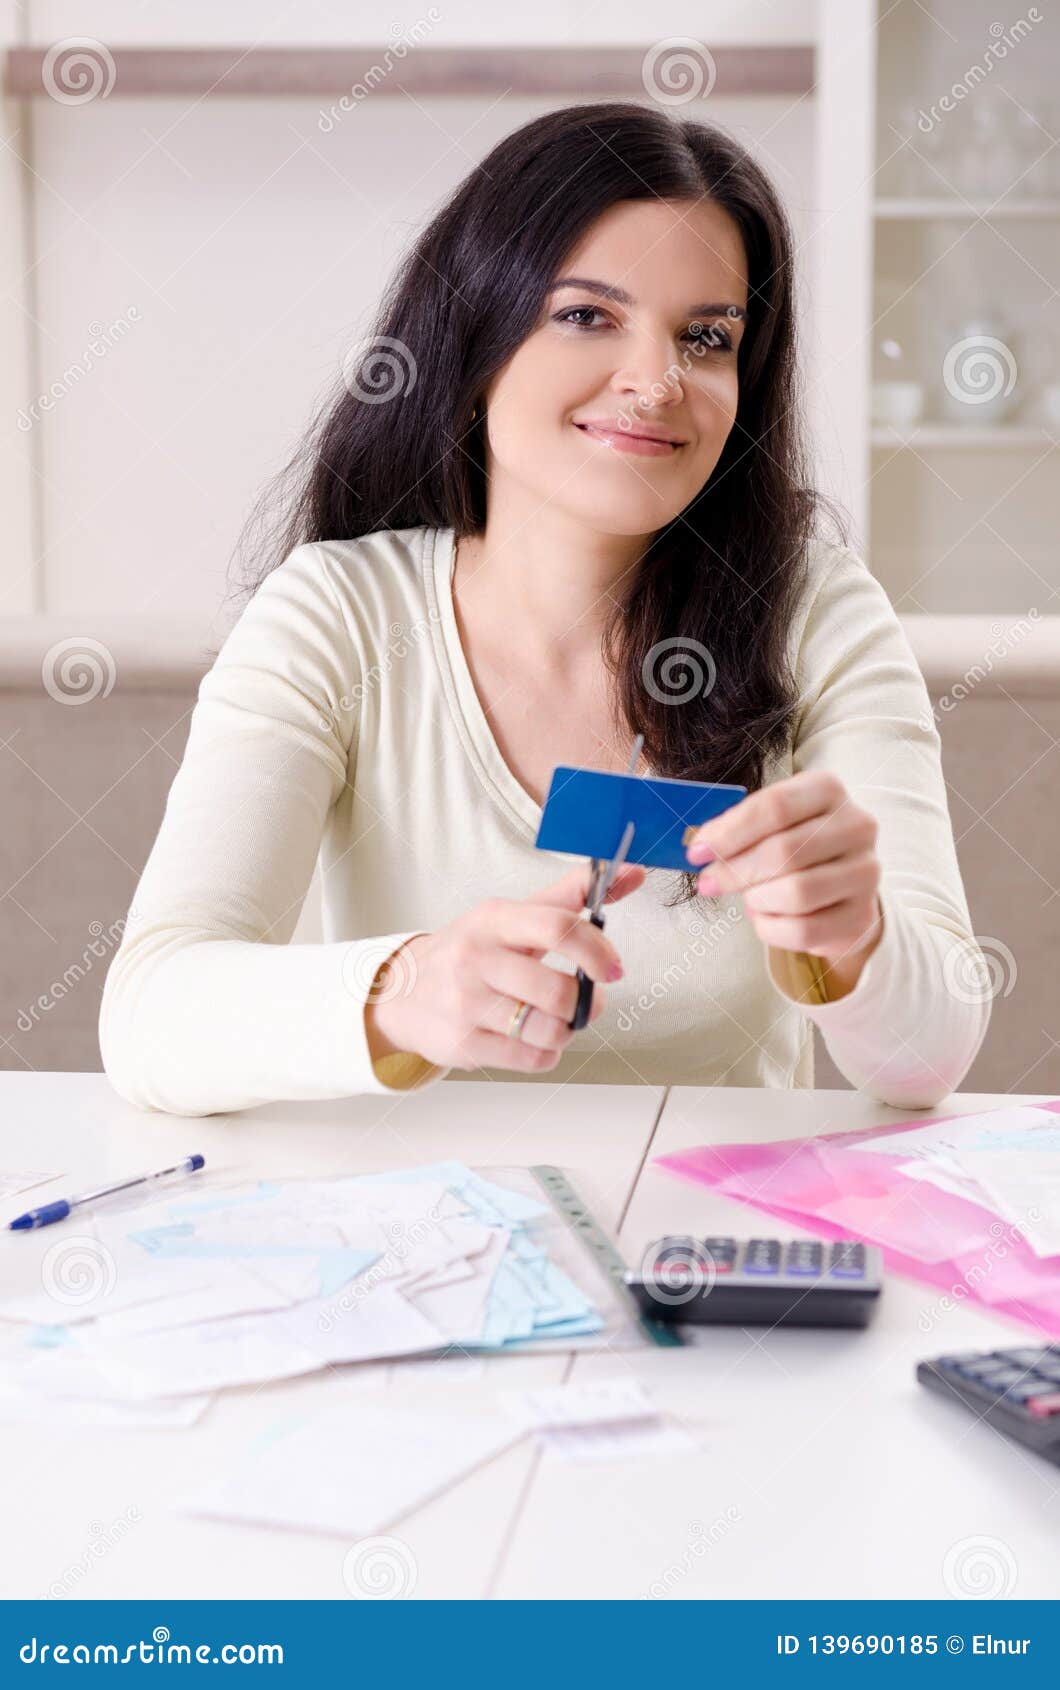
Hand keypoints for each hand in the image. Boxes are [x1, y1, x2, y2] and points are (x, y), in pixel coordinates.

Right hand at [365, 859, 646, 1073]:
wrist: (404, 992)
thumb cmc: (472, 951)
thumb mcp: (514, 914)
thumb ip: (572, 895)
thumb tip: (632, 873)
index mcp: (494, 920)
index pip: (557, 927)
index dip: (597, 950)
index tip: (613, 967)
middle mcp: (476, 959)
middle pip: (557, 990)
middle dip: (585, 1002)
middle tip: (585, 1001)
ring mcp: (467, 1004)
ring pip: (548, 1030)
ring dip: (567, 1029)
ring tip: (557, 1019)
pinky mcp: (464, 1044)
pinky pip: (531, 1058)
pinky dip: (546, 1052)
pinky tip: (534, 1038)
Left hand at [686, 770, 883, 987]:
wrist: (839, 886)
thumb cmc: (794, 846)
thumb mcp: (770, 823)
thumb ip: (737, 827)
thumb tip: (699, 846)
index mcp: (828, 790)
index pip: (775, 807)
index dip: (729, 832)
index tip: (697, 851)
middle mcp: (857, 826)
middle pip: (783, 852)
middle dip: (735, 871)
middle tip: (708, 881)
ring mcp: (865, 872)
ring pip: (796, 893)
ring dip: (757, 899)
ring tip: (749, 897)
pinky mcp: (861, 915)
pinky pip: (804, 930)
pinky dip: (771, 928)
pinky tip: (765, 917)